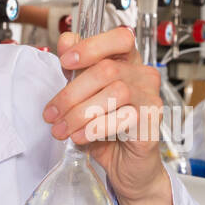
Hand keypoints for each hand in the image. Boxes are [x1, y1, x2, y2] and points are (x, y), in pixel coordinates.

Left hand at [43, 27, 165, 204]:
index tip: (65, 61)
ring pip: (115, 93)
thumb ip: (76, 69)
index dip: (92, 45)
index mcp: (129, 63)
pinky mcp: (152, 123)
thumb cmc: (108, 130)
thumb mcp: (85, 97)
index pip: (121, 38)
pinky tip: (81, 137)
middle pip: (107, 69)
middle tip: (52, 113)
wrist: (127, 166)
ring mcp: (151, 99)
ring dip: (81, 113)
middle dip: (72, 93)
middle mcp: (144, 76)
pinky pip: (123, 119)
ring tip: (63, 130)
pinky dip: (96, 128)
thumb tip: (65, 41)